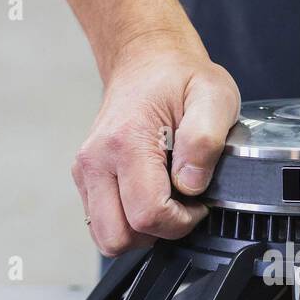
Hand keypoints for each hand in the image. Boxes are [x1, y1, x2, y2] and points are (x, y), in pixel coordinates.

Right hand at [72, 39, 239, 255]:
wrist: (147, 62)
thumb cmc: (180, 79)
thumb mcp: (213, 96)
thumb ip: (205, 140)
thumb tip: (190, 183)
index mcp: (125, 142)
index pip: (147, 215)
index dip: (181, 221)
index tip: (198, 201)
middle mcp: (96, 160)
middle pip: (118, 236)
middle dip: (158, 232)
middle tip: (181, 205)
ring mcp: (86, 171)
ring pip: (107, 237)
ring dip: (140, 231)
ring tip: (165, 199)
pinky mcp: (86, 179)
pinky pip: (103, 224)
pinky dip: (128, 221)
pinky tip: (149, 195)